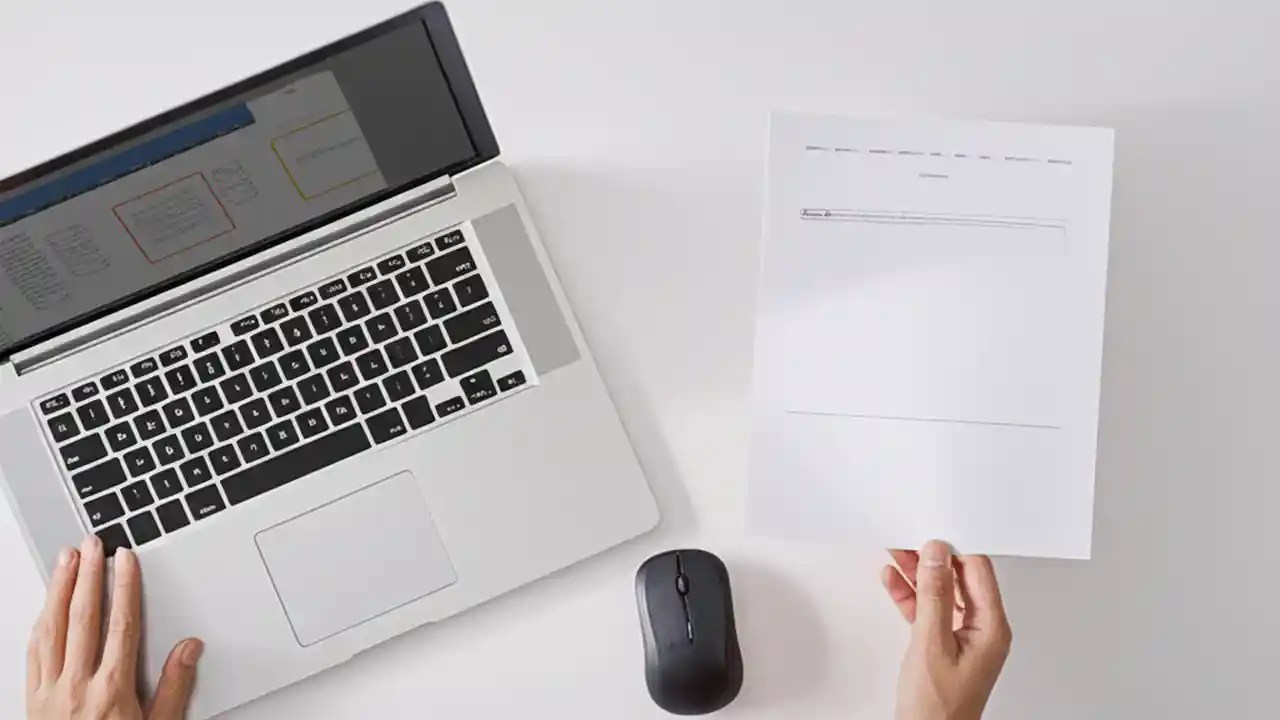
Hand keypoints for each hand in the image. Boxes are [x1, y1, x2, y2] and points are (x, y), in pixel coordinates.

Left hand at [27, 536, 202, 719]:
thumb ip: (174, 688)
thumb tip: (189, 648)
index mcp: (112, 691)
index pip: (120, 625)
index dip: (124, 588)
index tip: (126, 560)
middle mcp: (76, 687)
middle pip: (82, 618)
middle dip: (88, 575)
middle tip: (93, 545)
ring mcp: (49, 693)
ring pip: (51, 629)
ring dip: (59, 590)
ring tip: (66, 560)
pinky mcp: (31, 701)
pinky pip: (34, 651)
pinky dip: (40, 622)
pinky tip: (46, 607)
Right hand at [881, 540, 1011, 719]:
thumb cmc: (938, 708)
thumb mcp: (931, 643)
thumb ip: (934, 596)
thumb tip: (936, 556)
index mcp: (991, 627)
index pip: (977, 572)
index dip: (954, 549)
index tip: (929, 535)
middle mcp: (982, 629)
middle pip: (959, 579)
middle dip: (932, 558)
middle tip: (907, 540)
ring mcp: (964, 637)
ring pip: (941, 592)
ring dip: (919, 575)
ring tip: (896, 553)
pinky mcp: (945, 644)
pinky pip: (930, 610)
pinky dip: (912, 596)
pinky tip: (895, 581)